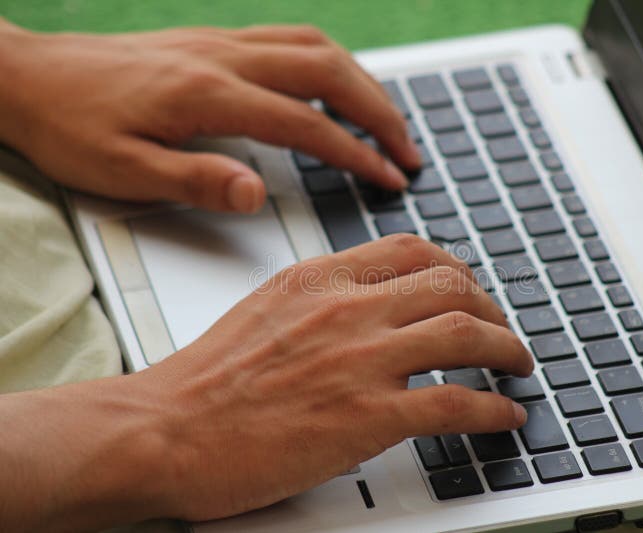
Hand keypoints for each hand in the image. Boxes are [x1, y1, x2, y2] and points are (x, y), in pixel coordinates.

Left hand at [0, 21, 418, 212]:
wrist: (26, 75)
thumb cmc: (70, 125)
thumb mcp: (123, 170)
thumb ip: (197, 180)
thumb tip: (258, 196)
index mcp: (209, 95)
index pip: (307, 125)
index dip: (357, 153)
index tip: (390, 178)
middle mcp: (224, 58)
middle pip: (328, 72)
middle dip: (379, 112)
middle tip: (409, 150)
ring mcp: (220, 42)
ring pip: (315, 47)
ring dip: (361, 81)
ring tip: (387, 119)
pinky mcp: (212, 39)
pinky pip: (289, 38)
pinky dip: (329, 61)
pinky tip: (334, 85)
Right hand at [138, 235, 531, 519]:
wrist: (163, 430)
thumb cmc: (205, 381)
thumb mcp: (265, 311)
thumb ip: (321, 300)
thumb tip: (368, 307)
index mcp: (320, 278)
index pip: (410, 249)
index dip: (456, 266)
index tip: (471, 286)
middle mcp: (347, 308)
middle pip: (451, 284)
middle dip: (493, 306)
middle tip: (503, 329)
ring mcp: (360, 358)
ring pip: (466, 333)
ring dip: (507, 349)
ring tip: (519, 365)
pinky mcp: (367, 415)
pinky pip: (456, 402)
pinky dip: (494, 409)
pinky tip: (505, 417)